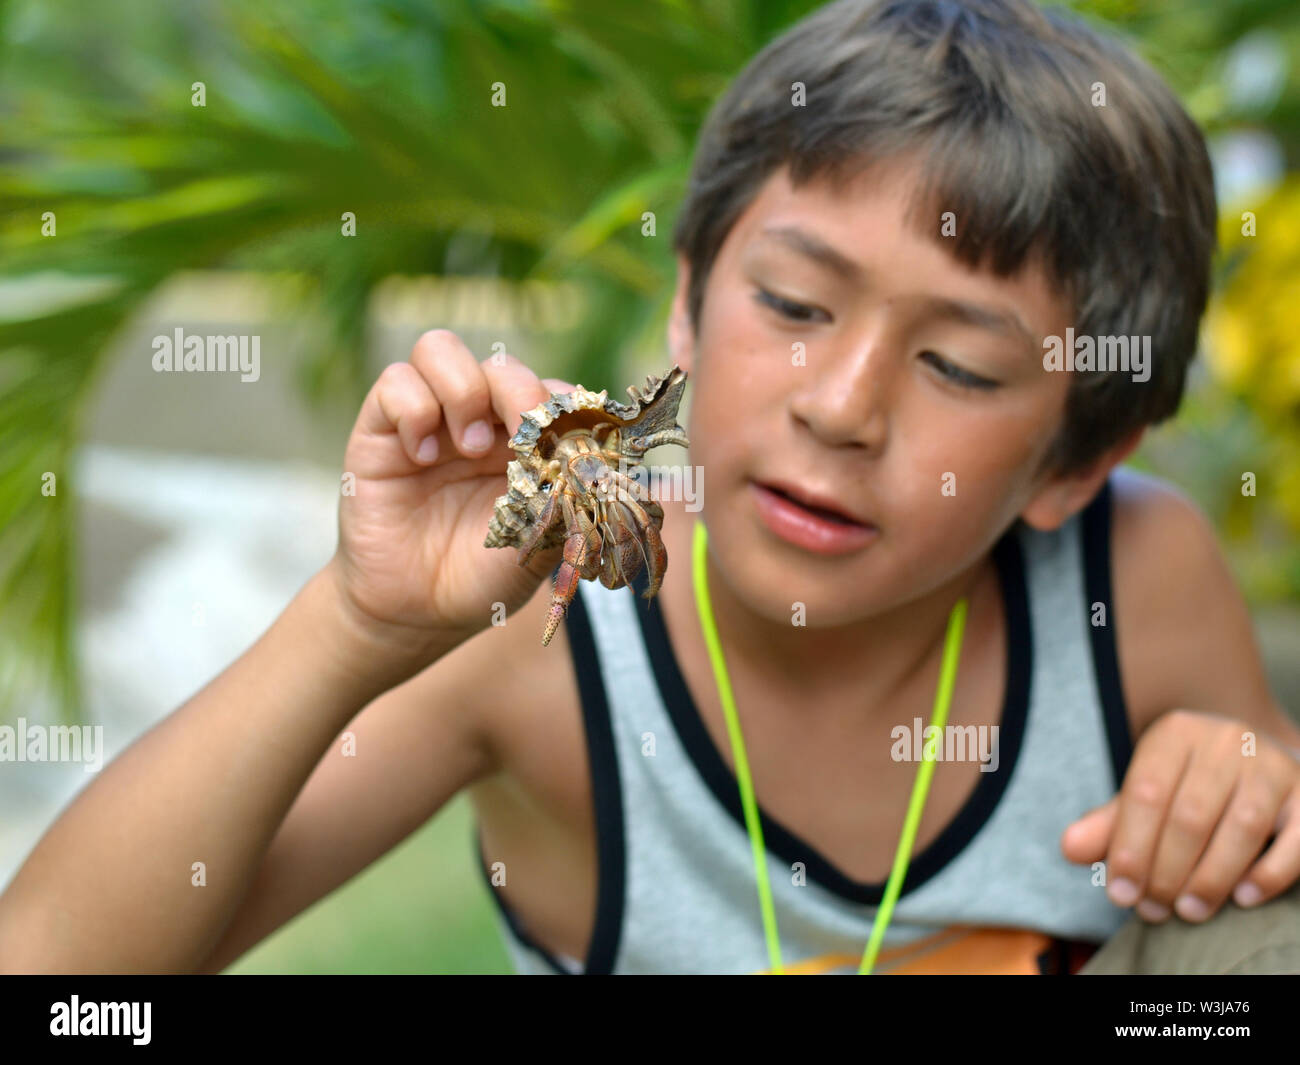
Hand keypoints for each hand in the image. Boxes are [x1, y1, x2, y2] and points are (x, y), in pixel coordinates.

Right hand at [330, 329, 573, 643]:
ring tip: (468, 448)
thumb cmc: (483, 575)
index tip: (568, 448)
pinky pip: (395, 381)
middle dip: (518, 392)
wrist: (418, 612)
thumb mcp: (538, 544)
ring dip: (463, 390)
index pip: (550, 391)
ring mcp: (430, 420)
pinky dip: (414, 409)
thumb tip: (591, 464)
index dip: (562, 408)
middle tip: (520, 439)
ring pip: (439, 349)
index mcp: (527, 441)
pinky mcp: (382, 430)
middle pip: (501, 364)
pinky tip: (423, 456)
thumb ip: (566, 500)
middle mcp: (480, 421)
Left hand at [1061, 709, 1299, 922]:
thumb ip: (1110, 823)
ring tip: (1188, 911)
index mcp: (1175, 734)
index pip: (1145, 793)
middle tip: (1153, 910)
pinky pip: (1295, 839)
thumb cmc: (1188, 784)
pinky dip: (1269, 873)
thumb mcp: (1146, 794)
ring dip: (1212, 878)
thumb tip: (1070, 848)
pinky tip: (1242, 898)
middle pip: (1190, 815)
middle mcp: (1226, 741)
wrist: (1254, 760)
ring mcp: (1272, 765)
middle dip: (1167, 871)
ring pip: (1241, 827)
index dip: (1129, 848)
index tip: (1120, 893)